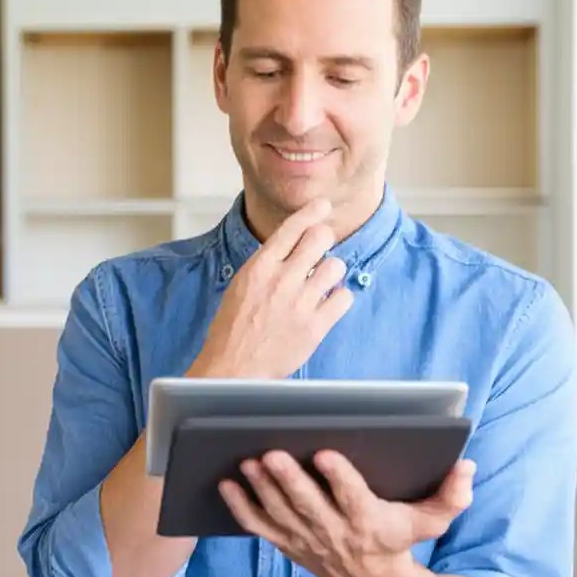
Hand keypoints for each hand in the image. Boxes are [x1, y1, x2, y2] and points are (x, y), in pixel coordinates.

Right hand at [187, 198, 353, 379]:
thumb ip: (266, 267)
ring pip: (336, 265)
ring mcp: (300, 302)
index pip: (292, 227)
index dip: (311, 212)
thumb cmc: (232, 332)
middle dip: (323, 240)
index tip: (322, 206)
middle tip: (321, 249)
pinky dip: (339, 299)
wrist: (232, 369)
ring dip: (331, 272)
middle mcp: (282, 280)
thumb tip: (290, 249)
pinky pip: (344, 297)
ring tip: (321, 284)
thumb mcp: (240, 287)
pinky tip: (327, 304)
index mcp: (259, 267)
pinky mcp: (316, 326)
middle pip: (320, 238)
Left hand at [218, 450, 475, 576]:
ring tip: (246, 461)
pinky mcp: (288, 542)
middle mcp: (335, 533)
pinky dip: (240, 506)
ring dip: (260, 489)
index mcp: (370, 522)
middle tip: (271, 452)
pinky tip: (226, 483)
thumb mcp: (433, 520)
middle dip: (289, 479)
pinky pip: (259, 526)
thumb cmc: (400, 539)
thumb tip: (467, 467)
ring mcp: (307, 540)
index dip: (340, 477)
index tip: (326, 453)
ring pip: (280, 513)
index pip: (353, 498)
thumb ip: (452, 495)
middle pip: (308, 505)